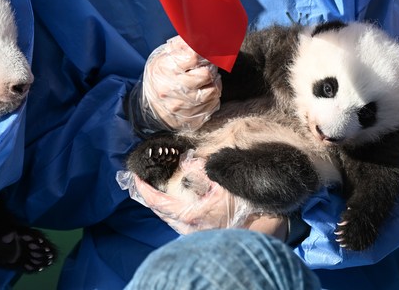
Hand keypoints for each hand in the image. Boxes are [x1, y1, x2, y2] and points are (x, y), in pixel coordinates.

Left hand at [121, 154, 285, 238]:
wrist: (264, 228)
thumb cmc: (243, 202)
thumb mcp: (221, 179)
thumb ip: (199, 168)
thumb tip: (184, 162)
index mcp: (189, 214)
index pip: (156, 202)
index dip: (143, 188)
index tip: (135, 175)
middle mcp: (188, 228)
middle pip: (160, 212)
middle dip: (149, 195)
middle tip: (143, 179)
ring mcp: (195, 234)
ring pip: (169, 218)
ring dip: (161, 203)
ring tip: (156, 187)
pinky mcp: (202, 235)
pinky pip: (179, 222)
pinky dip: (172, 209)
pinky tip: (175, 200)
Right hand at [141, 36, 221, 131]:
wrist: (149, 106)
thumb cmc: (160, 76)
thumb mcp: (163, 57)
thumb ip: (180, 45)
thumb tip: (199, 37)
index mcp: (165, 69)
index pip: (194, 56)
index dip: (204, 53)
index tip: (204, 54)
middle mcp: (172, 89)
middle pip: (206, 74)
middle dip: (210, 68)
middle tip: (207, 67)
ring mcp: (182, 106)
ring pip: (213, 91)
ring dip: (214, 82)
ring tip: (207, 79)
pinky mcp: (190, 119)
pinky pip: (213, 104)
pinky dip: (213, 96)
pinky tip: (205, 92)